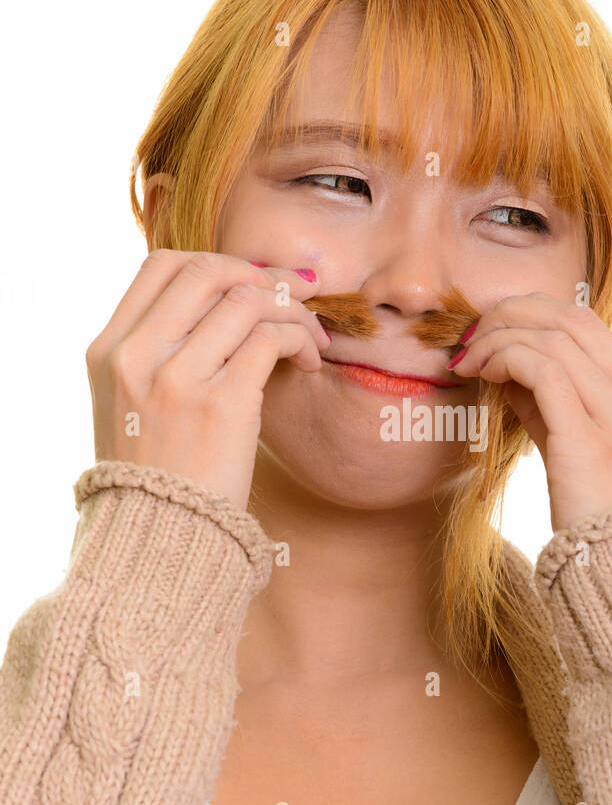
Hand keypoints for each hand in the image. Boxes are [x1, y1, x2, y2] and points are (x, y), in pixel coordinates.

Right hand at [86, 249, 329, 512]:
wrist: (160, 540)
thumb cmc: (158, 477)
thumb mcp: (128, 406)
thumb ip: (156, 354)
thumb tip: (222, 304)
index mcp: (108, 350)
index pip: (160, 265)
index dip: (217, 263)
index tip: (252, 283)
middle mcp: (136, 355)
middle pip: (208, 270)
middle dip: (262, 276)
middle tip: (296, 296)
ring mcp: (175, 378)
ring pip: (248, 300)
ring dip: (293, 311)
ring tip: (311, 340)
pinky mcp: (221, 404)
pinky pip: (272, 339)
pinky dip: (300, 340)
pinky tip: (309, 363)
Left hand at [449, 292, 611, 530]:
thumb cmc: (605, 525)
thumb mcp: (587, 455)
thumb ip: (556, 410)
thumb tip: (509, 370)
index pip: (593, 325)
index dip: (537, 314)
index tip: (498, 330)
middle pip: (574, 319)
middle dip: (514, 314)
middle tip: (474, 335)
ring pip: (555, 340)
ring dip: (501, 340)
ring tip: (469, 360)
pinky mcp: (593, 442)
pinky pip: (544, 372)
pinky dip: (508, 360)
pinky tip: (484, 375)